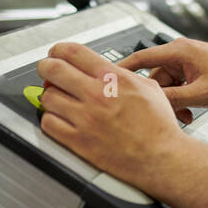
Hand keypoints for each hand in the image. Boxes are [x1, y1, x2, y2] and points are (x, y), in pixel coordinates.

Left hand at [36, 41, 187, 188]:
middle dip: (46, 67)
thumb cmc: (159, 126)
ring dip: (50, 96)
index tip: (56, 54)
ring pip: (47, 97)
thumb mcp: (148, 87)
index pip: (73, 52)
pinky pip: (48, 123)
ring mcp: (85, 119)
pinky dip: (50, 119)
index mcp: (113, 78)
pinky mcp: (78, 141)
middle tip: (47, 71)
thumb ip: (122, 75)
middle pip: (53, 69)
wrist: (162, 158)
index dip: (58, 50)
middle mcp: (96, 95)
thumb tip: (104, 70)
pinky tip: (60, 119)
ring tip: (58, 100)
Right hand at [117, 37, 207, 124]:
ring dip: (173, 101)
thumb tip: (152, 105)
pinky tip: (191, 110)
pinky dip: (181, 98)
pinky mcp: (192, 70)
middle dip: (161, 98)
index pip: (141, 58)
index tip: (106, 78)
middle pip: (155, 78)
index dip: (122, 70)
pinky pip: (177, 85)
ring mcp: (186, 61)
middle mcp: (180, 53)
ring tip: (187, 115)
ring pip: (167, 85)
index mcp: (179, 51)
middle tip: (172, 114)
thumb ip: (173, 99)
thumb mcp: (200, 94)